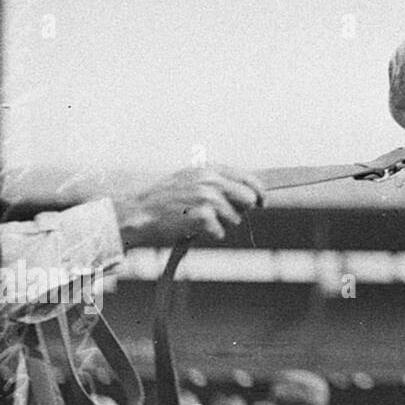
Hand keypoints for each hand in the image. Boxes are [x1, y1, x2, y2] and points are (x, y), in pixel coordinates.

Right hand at [114, 167, 265, 248]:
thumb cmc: (166, 198)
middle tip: (229, 216)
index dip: (259, 192)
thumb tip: (248, 195)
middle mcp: (212, 181)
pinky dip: (210, 234)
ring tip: (201, 220)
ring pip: (235, 218)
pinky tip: (194, 228)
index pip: (248, 178)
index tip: (262, 202)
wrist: (141, 211)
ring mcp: (208, 198)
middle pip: (248, 198)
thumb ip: (217, 182)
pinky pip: (220, 231)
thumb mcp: (191, 179)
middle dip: (242, 210)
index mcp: (210, 170)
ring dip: (222, 224)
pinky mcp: (203, 216)